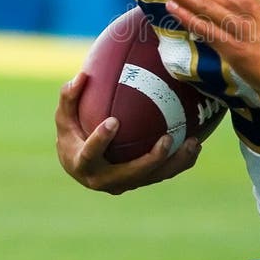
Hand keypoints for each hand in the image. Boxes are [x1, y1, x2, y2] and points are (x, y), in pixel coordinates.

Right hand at [55, 72, 201, 194]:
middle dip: (150, 160)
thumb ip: (69, 97)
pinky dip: (180, 162)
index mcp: (82, 164)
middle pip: (131, 174)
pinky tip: (196, 144)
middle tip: (166, 139)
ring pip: (153, 177)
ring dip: (174, 162)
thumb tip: (81, 75)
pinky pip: (163, 174)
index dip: (101, 141)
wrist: (80, 167)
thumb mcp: (64, 118)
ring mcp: (124, 184)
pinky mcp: (139, 182)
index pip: (90, 155)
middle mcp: (104, 180)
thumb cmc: (72, 135)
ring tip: (192, 143)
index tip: (113, 121)